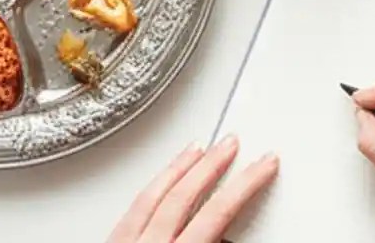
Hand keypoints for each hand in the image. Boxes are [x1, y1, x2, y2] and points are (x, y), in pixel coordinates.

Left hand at [108, 137, 278, 242]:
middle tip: (233, 141)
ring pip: (154, 194)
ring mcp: (125, 241)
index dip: (244, 185)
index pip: (217, 213)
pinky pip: (133, 205)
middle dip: (212, 165)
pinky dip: (152, 186)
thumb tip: (231, 235)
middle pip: (184, 195)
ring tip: (199, 147)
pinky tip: (161, 179)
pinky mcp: (110, 241)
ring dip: (180, 167)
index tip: (264, 164)